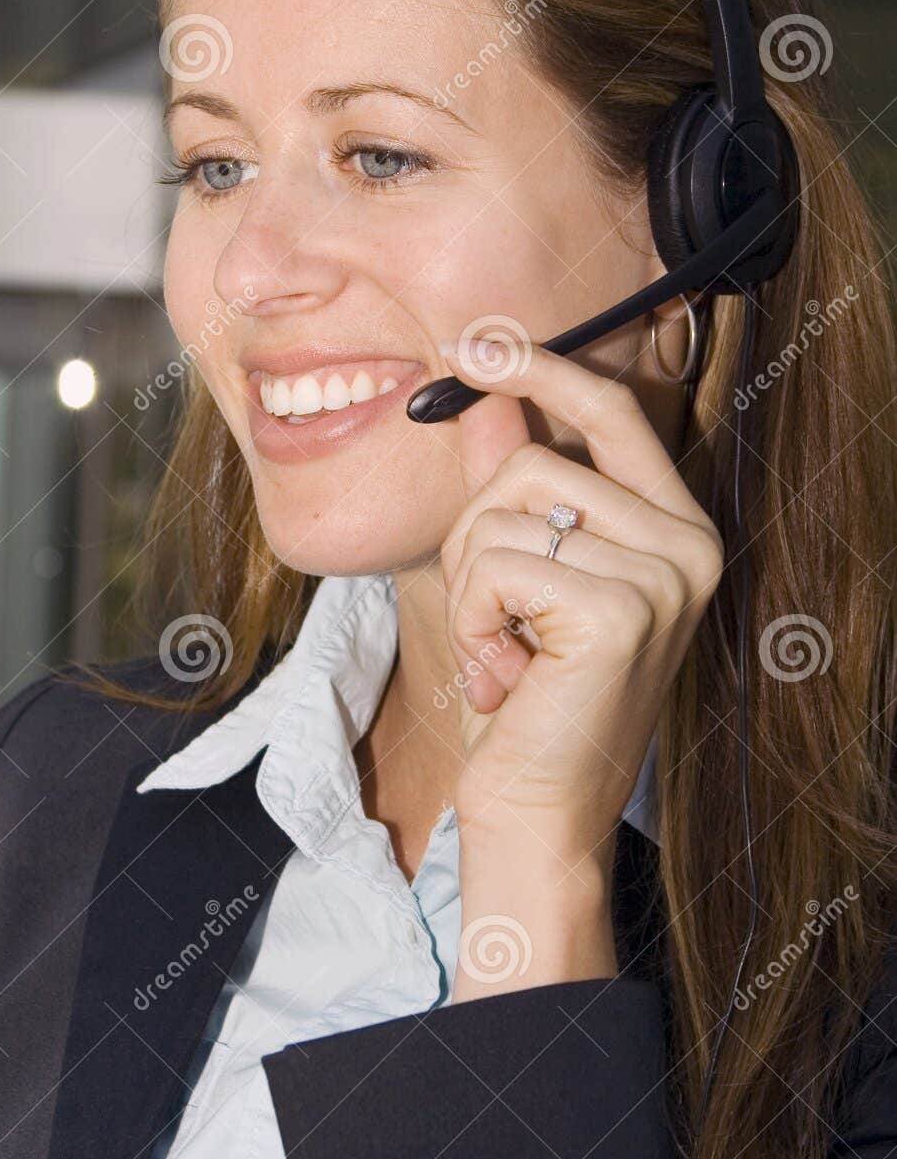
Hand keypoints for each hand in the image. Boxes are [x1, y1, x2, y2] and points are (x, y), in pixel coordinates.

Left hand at [437, 336, 723, 997]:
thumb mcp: (512, 580)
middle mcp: (689, 544)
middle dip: (474, 538)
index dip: (544, 366)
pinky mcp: (624, 610)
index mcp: (674, 528)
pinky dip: (472, 621)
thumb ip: (506, 485)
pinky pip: (496, 564)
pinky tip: (505, 676)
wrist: (537, 813)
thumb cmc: (526, 700)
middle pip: (532, 460)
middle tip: (491, 620)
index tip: (470, 345)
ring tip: (502, 652)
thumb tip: (488, 396)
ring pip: (505, 508)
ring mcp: (665, 575)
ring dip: (470, 586)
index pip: (612, 412)